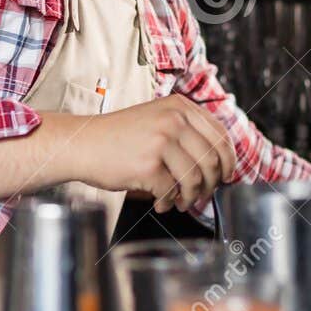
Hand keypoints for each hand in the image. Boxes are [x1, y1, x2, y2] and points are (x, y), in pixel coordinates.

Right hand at [76, 94, 236, 212]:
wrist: (82, 143)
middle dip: (211, 185)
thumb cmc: (117, 137)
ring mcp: (162, 142)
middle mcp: (174, 120)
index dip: (228, 161)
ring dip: (190, 197)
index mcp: (180, 107)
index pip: (220, 136)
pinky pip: (172, 192)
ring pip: (196, 179)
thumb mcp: (156, 118)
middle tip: (201, 195)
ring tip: (178, 202)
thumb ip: (185, 132)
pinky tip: (160, 202)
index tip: (226, 176)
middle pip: (213, 160)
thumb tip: (218, 164)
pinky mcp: (149, 166)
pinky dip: (168, 202)